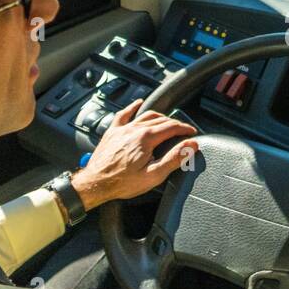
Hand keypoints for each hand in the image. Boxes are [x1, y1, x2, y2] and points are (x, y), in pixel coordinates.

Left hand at [69, 99, 198, 211]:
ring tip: (168, 122)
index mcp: (146, 138)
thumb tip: (190, 146)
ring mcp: (122, 129)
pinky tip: (138, 104)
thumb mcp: (154, 175)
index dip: (185, 129)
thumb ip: (174, 158)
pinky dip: (133, 107)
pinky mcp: (112, 132)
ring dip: (160, 117)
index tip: (192, 132)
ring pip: (145, 115)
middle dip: (175, 124)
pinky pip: (123, 114)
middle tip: (183, 131)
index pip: (172, 127)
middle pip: (161, 120)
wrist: (95, 184)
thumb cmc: (122, 182)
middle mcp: (134, 129)